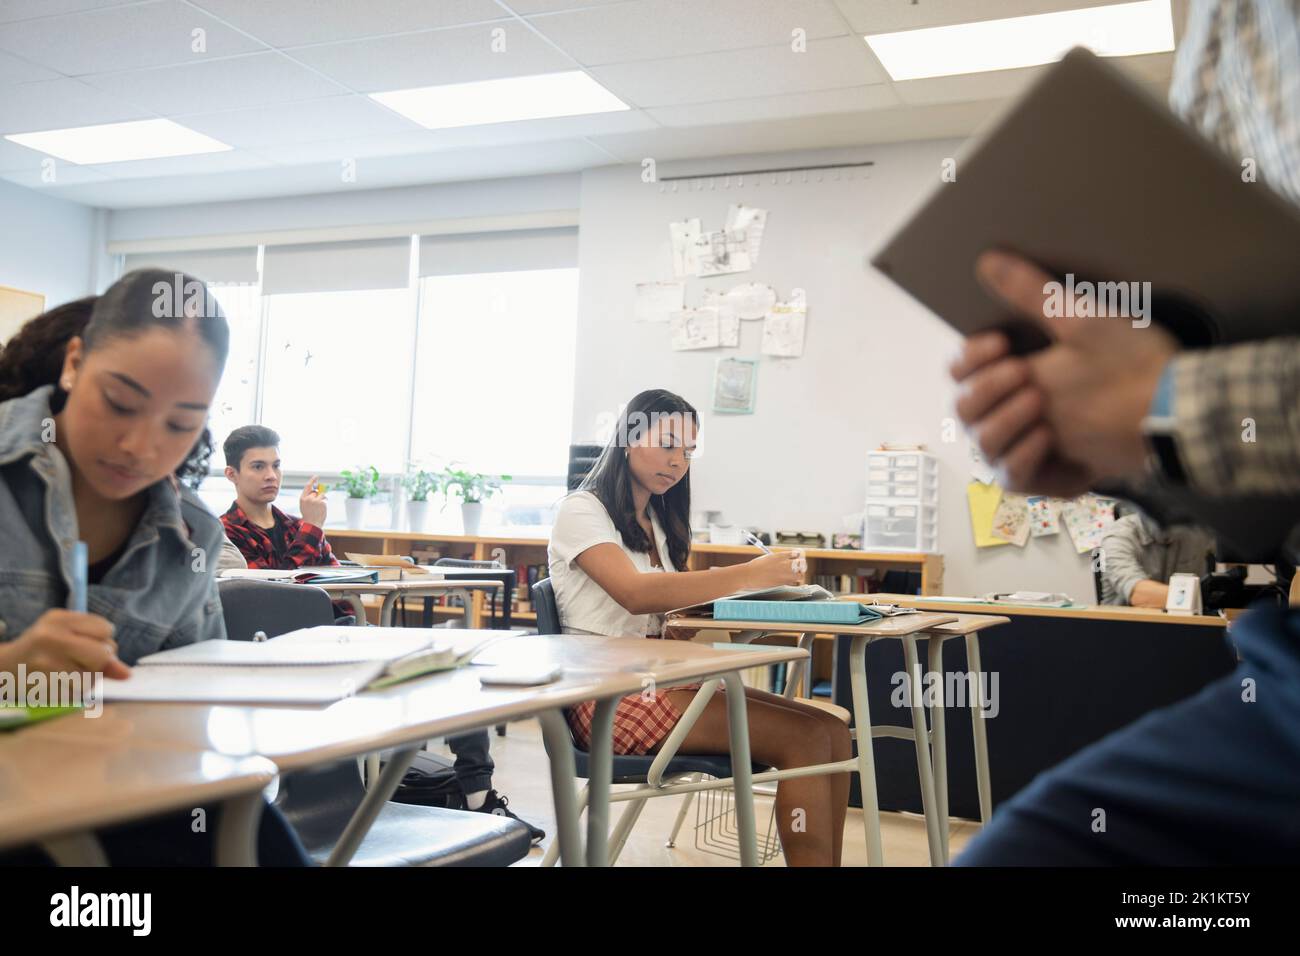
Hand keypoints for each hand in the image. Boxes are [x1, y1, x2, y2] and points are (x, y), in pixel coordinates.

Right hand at [0, 609, 129, 679]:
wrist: (3, 668)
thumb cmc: (43, 650)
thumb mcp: (68, 638)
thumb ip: (101, 651)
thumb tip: (127, 674)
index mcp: (59, 618)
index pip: (106, 628)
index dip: (102, 640)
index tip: (85, 644)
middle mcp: (51, 636)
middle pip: (104, 653)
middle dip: (100, 661)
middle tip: (79, 661)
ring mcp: (46, 662)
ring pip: (93, 677)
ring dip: (88, 679)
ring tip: (67, 673)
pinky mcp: (42, 685)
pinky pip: (78, 693)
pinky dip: (75, 691)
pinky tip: (59, 683)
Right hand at [299, 475, 326, 527]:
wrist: (312, 523)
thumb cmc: (309, 515)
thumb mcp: (305, 505)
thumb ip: (308, 497)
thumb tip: (316, 490)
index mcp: (302, 498)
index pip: (308, 486)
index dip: (312, 480)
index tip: (316, 476)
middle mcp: (308, 498)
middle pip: (316, 491)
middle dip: (317, 496)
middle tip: (316, 505)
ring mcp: (315, 500)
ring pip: (321, 495)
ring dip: (322, 499)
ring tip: (319, 507)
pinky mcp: (321, 502)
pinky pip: (325, 499)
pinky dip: (325, 502)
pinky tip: (321, 508)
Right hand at [743, 549, 806, 588]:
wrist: (748, 576)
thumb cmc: (755, 566)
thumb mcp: (768, 558)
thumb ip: (779, 559)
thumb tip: (788, 561)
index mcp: (780, 555)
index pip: (796, 554)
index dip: (798, 556)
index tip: (797, 558)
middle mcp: (783, 564)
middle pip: (801, 564)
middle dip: (802, 566)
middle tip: (800, 567)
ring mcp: (783, 574)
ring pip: (800, 575)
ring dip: (799, 575)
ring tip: (795, 575)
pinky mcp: (782, 583)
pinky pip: (793, 582)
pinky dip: (792, 581)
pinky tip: (788, 580)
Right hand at [950, 251, 1178, 493]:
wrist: (1173, 406)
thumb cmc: (1130, 358)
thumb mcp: (1078, 318)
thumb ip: (1029, 291)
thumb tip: (988, 258)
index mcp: (1018, 376)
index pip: (962, 374)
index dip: (968, 360)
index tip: (1000, 344)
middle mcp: (1017, 414)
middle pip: (964, 411)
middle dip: (987, 390)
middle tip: (1025, 376)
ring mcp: (1031, 448)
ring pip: (985, 445)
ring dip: (1004, 422)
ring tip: (1038, 405)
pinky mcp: (1050, 478)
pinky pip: (1012, 477)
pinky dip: (1021, 458)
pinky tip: (1046, 438)